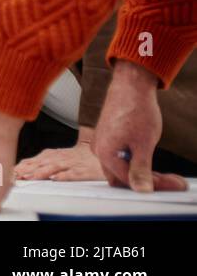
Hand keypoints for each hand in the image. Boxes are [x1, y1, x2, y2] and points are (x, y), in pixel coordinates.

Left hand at [14, 141, 103, 181]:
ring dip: (40, 172)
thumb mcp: (54, 157)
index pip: (31, 162)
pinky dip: (64, 176)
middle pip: (39, 164)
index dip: (19, 167)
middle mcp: (57, 159)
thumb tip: (19, 169)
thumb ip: (38, 163)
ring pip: (53, 168)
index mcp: (49, 156)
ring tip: (30, 177)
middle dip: (26, 170)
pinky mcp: (82, 171)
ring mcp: (69, 164)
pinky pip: (72, 174)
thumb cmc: (74, 157)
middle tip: (14, 175)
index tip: (7, 172)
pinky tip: (56, 179)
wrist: (97, 151)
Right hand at [94, 61, 188, 192]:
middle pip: (122, 178)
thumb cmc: (136, 111)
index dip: (154, 185)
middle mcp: (100, 150)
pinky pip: (120, 157)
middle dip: (148, 182)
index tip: (175, 183)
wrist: (131, 85)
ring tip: (164, 172)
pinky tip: (149, 157)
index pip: (130, 181)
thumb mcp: (144, 145)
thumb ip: (141, 170)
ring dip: (142, 172)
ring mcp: (103, 143)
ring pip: (121, 168)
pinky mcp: (108, 136)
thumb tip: (142, 190)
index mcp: (106, 154)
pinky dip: (135, 162)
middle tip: (172, 180)